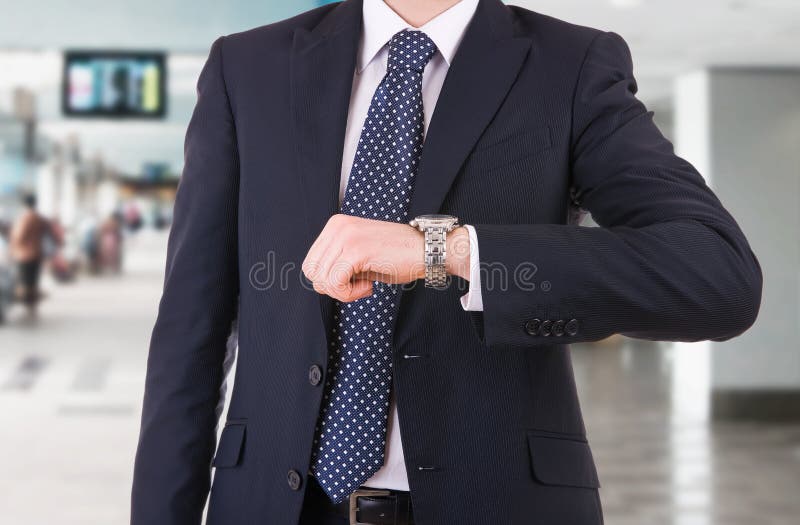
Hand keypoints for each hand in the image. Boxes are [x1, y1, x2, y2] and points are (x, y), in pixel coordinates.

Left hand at [301, 214, 469, 301]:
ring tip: (365, 285)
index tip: (353, 280)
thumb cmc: (398, 256)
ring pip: (322, 280)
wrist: (429, 250)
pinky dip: (350, 294)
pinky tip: (369, 287)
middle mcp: (337, 226)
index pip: (311, 263)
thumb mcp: (360, 255)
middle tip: (358, 286)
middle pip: (312, 273)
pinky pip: (336, 284)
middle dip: (333, 288)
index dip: (329, 281)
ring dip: (343, 292)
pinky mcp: (356, 251)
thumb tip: (320, 283)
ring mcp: (346, 237)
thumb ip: (338, 263)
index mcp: (336, 225)